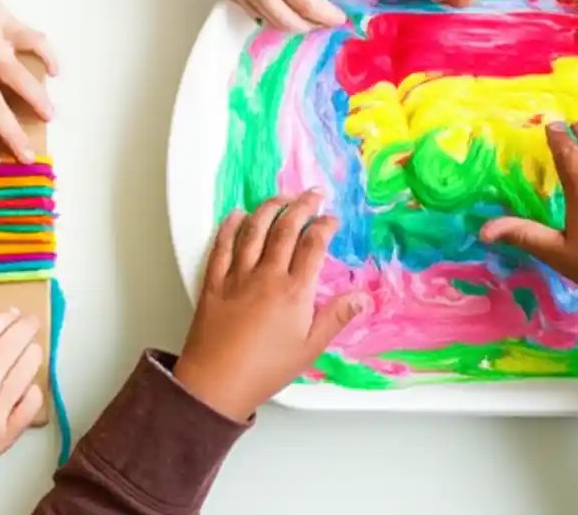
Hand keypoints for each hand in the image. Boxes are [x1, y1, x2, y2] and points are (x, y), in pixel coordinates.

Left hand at [174, 191, 364, 420]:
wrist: (217, 383)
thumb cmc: (266, 369)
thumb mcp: (310, 348)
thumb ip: (336, 318)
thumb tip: (363, 297)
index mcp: (294, 292)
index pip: (313, 246)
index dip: (324, 226)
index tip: (332, 219)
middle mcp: (267, 276)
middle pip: (286, 229)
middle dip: (302, 206)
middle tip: (313, 194)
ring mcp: (238, 276)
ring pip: (254, 230)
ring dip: (269, 208)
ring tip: (280, 196)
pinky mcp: (214, 282)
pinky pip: (222, 247)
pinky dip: (230, 227)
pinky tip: (237, 215)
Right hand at [187, 0, 347, 32]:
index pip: (308, 5)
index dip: (327, 16)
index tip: (340, 18)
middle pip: (288, 22)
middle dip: (311, 25)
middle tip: (326, 18)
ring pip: (269, 21)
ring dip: (291, 23)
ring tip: (307, 12)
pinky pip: (253, 12)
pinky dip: (272, 14)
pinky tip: (282, 2)